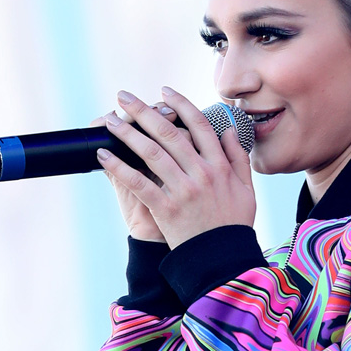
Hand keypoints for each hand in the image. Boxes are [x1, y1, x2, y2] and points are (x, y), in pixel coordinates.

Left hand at [96, 88, 255, 247]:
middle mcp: (202, 173)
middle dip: (144, 110)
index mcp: (220, 166)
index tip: (164, 91)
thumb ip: (238, 158)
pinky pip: (139, 183)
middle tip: (124, 96)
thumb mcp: (247, 189)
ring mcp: (183, 190)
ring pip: (151, 153)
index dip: (180, 104)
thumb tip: (228, 130)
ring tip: (110, 121)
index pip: (199, 125)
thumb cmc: (234, 224)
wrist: (223, 259)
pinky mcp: (166, 208)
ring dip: (127, 133)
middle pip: (169, 133)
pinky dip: (119, 167)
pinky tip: (104, 155)